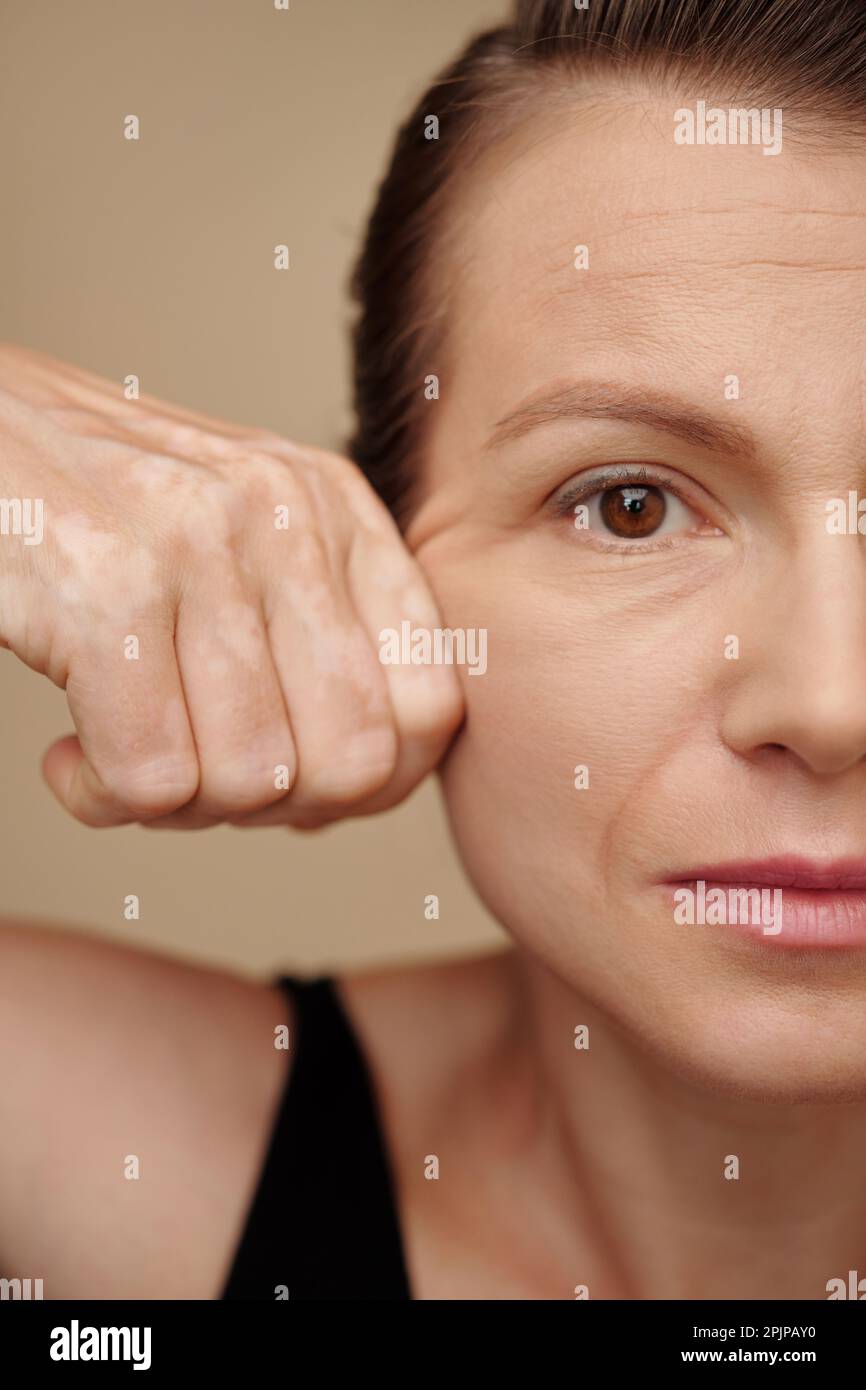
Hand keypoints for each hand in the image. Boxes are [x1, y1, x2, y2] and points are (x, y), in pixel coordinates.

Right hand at [0, 343, 462, 827]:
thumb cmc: (98, 512)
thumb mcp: (238, 539)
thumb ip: (317, 636)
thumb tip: (358, 791)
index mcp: (336, 510)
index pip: (432, 708)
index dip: (370, 787)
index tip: (290, 784)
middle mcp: (284, 517)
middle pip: (350, 764)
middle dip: (273, 808)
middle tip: (197, 771)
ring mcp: (200, 547)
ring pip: (249, 782)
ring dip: (176, 804)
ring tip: (122, 749)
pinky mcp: (108, 591)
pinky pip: (151, 780)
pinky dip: (103, 797)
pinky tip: (71, 751)